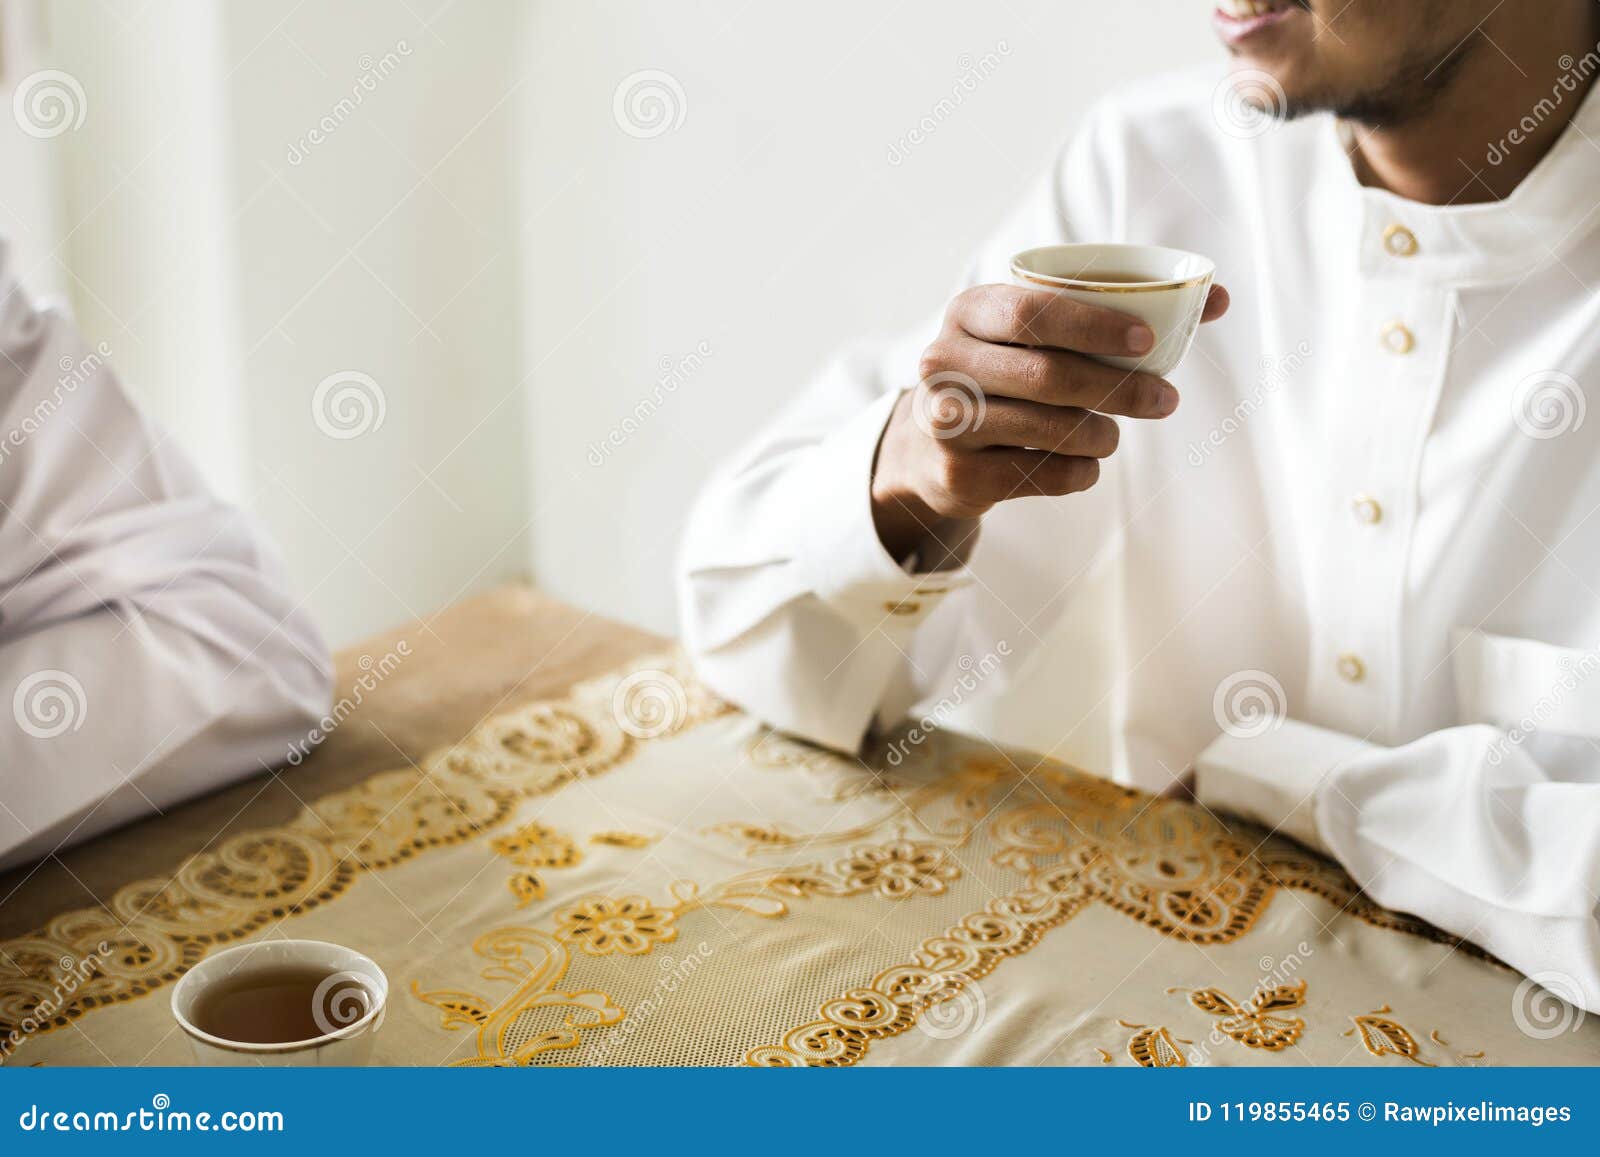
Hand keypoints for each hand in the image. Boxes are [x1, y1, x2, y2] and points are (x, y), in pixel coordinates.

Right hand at [870, 281, 1228, 563]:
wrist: (931, 445)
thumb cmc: (1007, 374)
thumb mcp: (1038, 334)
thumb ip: (1119, 314)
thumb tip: (1217, 299)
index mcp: (969, 312)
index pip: (1030, 313)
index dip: (1094, 326)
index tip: (1148, 341)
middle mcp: (944, 363)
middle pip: (1047, 376)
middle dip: (1119, 390)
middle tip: (1165, 400)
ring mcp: (945, 422)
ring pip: (1049, 430)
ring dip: (1101, 435)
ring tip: (1112, 434)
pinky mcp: (958, 475)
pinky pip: (1042, 476)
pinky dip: (1080, 472)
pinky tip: (1083, 464)